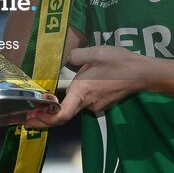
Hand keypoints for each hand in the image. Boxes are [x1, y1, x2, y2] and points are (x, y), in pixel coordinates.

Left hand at [24, 45, 150, 128]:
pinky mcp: (103, 104)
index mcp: (82, 91)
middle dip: (47, 112)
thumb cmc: (120, 62)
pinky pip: (86, 100)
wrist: (144, 73)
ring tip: (67, 83)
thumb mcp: (95, 52)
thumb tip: (68, 57)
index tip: (30, 119)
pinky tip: (86, 79)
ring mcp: (97, 105)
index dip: (44, 120)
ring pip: (76, 103)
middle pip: (64, 111)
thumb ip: (76, 55)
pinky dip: (80, 94)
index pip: (61, 114)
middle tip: (29, 110)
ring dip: (69, 96)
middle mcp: (88, 103)